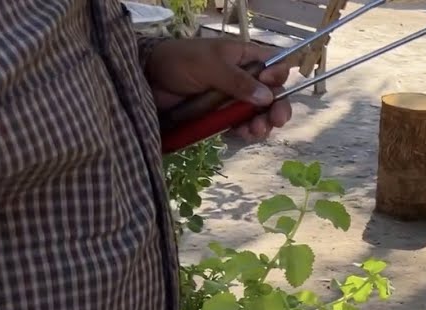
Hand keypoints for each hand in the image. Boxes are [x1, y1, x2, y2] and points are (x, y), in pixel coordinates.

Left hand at [144, 38, 293, 141]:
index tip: (269, 88)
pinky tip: (244, 134)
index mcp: (244, 57)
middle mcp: (243, 78)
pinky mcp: (222, 116)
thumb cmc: (178, 62)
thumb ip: (238, 81)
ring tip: (255, 131)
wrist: (147, 81)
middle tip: (277, 121)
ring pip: (260, 113)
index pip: (274, 66)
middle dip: (277, 109)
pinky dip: (247, 132)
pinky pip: (242, 125)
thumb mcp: (209, 66)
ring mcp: (233, 98)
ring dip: (263, 124)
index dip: (277, 78)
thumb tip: (267, 97)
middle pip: (273, 94)